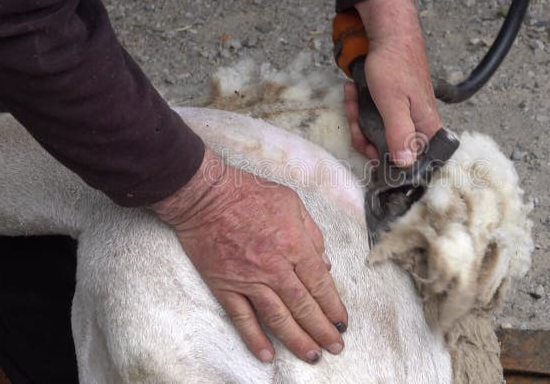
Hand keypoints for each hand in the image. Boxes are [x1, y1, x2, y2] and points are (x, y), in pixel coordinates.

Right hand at [150, 149, 347, 363]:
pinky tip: (267, 354)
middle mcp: (274, 267)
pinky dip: (254, 338)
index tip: (342, 322)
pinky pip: (242, 317)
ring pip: (277, 318)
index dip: (333, 307)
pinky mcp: (225, 286)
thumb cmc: (250, 194)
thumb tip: (325, 264)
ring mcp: (248, 279)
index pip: (320, 284)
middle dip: (322, 330)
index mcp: (294, 245)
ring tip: (311, 355)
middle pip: (304, 306)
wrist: (206, 196)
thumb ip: (312, 235)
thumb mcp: (292, 204)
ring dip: (296, 340)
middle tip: (335, 347)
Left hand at [347, 0, 442, 166]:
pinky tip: (353, 92)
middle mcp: (418, 127)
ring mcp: (404, 117)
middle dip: (364, 134)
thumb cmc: (395, 67)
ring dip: (358, 118)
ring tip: (352, 97)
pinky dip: (360, 108)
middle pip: (387, 150)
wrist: (390, 36)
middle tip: (354, 115)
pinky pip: (373, 120)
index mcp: (426, 130)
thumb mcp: (393, 105)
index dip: (383, 159)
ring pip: (376, 134)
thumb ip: (400, 136)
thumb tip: (406, 165)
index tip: (366, 145)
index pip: (408, 163)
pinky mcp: (392, 108)